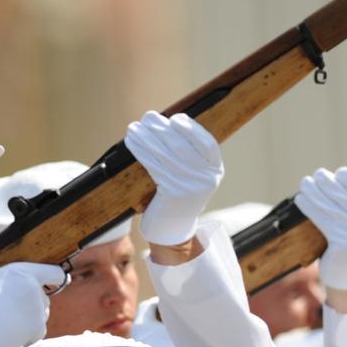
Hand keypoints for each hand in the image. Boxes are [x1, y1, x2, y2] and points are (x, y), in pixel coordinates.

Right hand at [0, 259, 65, 346]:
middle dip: (30, 298)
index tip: (55, 278)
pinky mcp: (38, 330)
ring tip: (7, 317)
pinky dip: (28, 331)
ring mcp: (39, 312)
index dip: (55, 275)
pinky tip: (11, 329)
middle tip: (10, 304)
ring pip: (41, 312)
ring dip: (30, 314)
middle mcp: (36, 292)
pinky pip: (38, 329)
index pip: (55, 272)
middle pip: (43, 294)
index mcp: (24, 273)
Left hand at [125, 111, 223, 245]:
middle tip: (148, 116)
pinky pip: (154, 164)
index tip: (175, 118)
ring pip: (165, 153)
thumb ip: (187, 155)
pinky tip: (132, 142)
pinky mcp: (172, 193)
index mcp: (214, 171)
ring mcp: (190, 187)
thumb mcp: (191, 176)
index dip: (191, 128)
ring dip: (147, 136)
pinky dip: (141, 150)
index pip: (207, 143)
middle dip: (162, 128)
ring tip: (134, 127)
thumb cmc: (177, 196)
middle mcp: (206, 179)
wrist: (172, 229)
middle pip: (182, 145)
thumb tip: (165, 123)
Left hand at [293, 166, 346, 290]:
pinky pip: (324, 221)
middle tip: (318, 174)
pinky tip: (301, 200)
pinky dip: (310, 208)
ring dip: (316, 192)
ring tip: (305, 182)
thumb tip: (338, 175)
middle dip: (331, 183)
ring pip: (334, 208)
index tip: (341, 172)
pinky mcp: (344, 247)